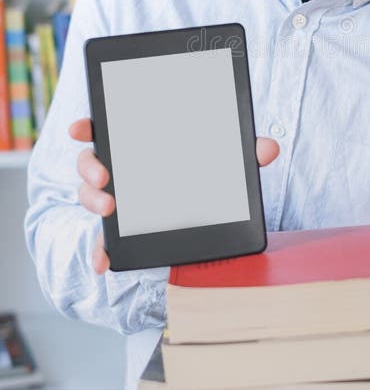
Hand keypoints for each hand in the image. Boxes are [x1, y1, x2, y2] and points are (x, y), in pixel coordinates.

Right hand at [69, 118, 279, 275]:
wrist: (200, 210)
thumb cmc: (203, 172)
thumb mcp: (224, 162)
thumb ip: (243, 153)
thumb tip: (269, 148)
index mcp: (137, 144)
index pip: (106, 128)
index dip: (89, 126)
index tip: (80, 128)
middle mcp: (120, 169)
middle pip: (91, 161)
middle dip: (90, 167)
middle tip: (104, 176)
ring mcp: (116, 198)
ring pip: (90, 195)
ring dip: (92, 201)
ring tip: (109, 208)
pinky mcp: (121, 229)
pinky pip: (103, 238)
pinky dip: (99, 251)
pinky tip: (102, 263)